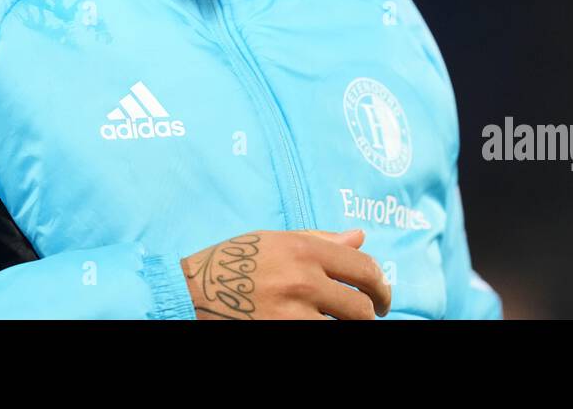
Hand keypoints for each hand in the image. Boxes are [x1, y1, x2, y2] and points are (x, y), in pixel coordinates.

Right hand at [179, 228, 390, 318]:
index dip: (381, 285)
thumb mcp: (274, 239)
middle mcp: (302, 280)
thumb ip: (320, 239)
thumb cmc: (233, 260)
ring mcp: (292, 313)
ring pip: (344, 327)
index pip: (364, 267)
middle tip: (373, 316)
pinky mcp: (281, 333)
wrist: (191, 291)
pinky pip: (320, 336)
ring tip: (345, 323)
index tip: (380, 295)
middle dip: (373, 313)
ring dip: (349, 327)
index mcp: (303, 249)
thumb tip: (361, 236)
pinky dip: (326, 332)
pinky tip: (321, 327)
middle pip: (360, 306)